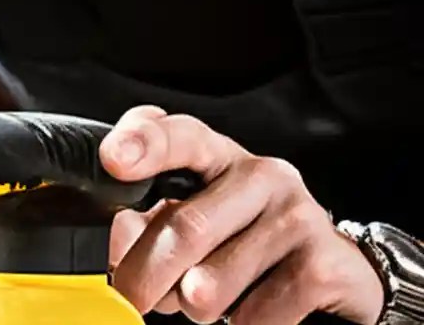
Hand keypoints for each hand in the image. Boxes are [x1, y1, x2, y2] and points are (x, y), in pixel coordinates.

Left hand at [103, 106, 384, 324]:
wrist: (331, 274)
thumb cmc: (241, 241)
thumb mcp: (191, 221)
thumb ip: (148, 222)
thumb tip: (121, 236)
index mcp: (217, 156)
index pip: (179, 137)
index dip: (144, 143)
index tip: (113, 159)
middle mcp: (261, 175)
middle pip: (185, 228)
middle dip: (145, 276)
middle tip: (132, 298)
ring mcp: (298, 216)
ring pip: (212, 281)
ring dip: (192, 307)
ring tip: (201, 299)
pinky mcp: (325, 264)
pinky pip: (255, 315)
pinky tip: (247, 312)